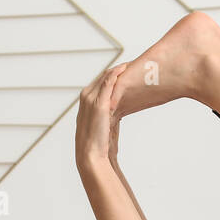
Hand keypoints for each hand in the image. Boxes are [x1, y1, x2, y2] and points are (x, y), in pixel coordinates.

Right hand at [76, 64, 125, 183]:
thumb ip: (110, 113)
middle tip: (133, 63)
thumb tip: (120, 109)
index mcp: (86, 101)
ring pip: (106, 77)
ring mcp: (90, 99)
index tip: (127, 69)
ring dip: (118, 69)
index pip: (101, 81)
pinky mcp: (99, 104)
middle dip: (118, 69)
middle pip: (103, 76)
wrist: (92, 156)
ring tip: (132, 63)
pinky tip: (125, 68)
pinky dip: (116, 74)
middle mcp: (86, 97)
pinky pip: (108, 84)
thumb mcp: (105, 124)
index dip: (114, 74)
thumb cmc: (100, 144)